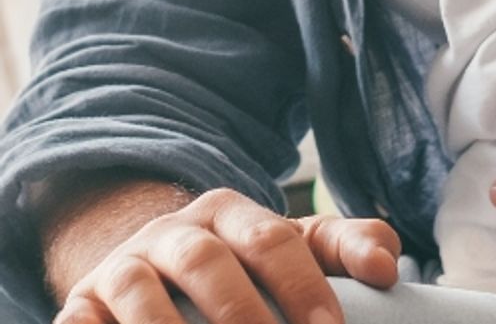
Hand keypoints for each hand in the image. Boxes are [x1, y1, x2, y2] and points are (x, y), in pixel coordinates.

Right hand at [53, 188, 399, 323]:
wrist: (147, 264)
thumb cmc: (235, 262)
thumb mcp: (286, 245)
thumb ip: (342, 245)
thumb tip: (388, 261)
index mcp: (230, 211)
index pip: (273, 239)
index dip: (303, 284)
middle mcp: (174, 231)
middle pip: (207, 260)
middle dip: (240, 312)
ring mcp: (122, 267)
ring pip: (140, 290)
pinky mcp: (80, 304)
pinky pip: (81, 322)